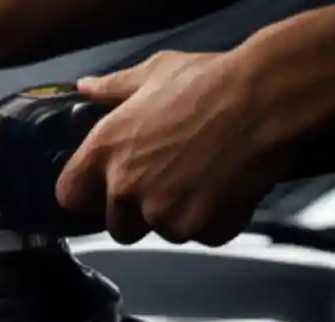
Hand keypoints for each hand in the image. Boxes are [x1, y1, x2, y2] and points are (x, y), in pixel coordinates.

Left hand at [55, 50, 287, 245]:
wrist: (266, 99)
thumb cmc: (211, 82)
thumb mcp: (154, 73)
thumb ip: (113, 87)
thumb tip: (86, 87)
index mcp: (104, 151)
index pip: (68, 197)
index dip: (88, 197)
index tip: (105, 192)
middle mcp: (125, 188)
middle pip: (119, 227)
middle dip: (142, 213)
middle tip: (172, 181)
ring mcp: (162, 212)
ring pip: (165, 231)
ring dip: (183, 214)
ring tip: (207, 175)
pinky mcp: (199, 227)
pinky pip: (204, 234)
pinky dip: (218, 219)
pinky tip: (230, 186)